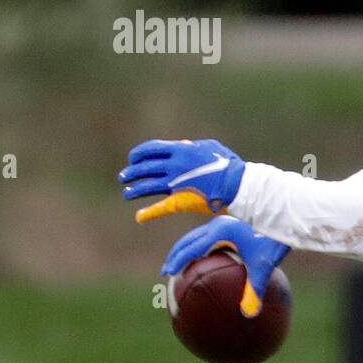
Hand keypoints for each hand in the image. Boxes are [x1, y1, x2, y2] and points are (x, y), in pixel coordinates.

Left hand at [119, 139, 245, 222]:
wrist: (237, 184)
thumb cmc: (228, 164)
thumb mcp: (210, 148)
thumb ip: (193, 147)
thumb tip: (184, 146)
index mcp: (180, 150)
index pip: (150, 149)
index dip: (138, 154)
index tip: (133, 160)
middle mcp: (174, 165)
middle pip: (144, 168)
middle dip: (132, 172)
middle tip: (124, 177)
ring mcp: (175, 183)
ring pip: (147, 186)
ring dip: (135, 190)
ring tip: (127, 193)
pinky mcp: (180, 200)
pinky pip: (160, 207)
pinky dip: (149, 212)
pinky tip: (139, 216)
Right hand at [162, 215, 288, 317]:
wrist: (287, 219)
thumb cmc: (275, 241)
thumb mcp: (263, 266)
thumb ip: (254, 290)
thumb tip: (249, 315)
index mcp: (222, 231)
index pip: (192, 246)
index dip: (178, 259)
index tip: (167, 273)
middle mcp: (219, 223)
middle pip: (189, 239)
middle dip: (176, 254)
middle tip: (166, 272)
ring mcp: (224, 222)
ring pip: (196, 236)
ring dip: (184, 249)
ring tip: (177, 266)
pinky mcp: (230, 223)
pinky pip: (207, 236)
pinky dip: (198, 247)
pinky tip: (200, 261)